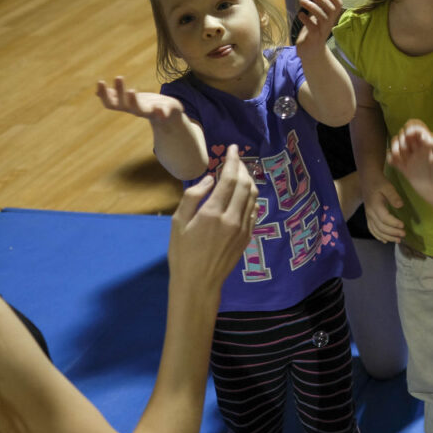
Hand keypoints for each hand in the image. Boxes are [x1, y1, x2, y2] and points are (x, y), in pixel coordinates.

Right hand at [97, 77, 184, 122]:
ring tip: (131, 91)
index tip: (100, 81)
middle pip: (124, 105)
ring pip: (140, 110)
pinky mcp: (166, 113)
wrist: (170, 119)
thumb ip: (116, 96)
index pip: (112, 103)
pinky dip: (160, 113)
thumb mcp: (131, 100)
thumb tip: (97, 91)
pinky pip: (162, 114)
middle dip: (120, 92)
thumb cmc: (148, 106)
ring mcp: (151, 113)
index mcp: (128, 106)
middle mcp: (137, 110)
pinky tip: (158, 108)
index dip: (104, 94)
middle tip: (118, 77)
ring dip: (134, 101)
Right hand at [167, 144, 256, 291]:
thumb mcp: (178, 224)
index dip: (233, 161)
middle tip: (236, 158)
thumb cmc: (182, 253)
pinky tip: (244, 193)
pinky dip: (251, 196)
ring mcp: (243, 228)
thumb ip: (193, 198)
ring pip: (253, 196)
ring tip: (240, 172)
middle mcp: (232, 218)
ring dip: (249, 180)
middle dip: (242, 167)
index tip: (233, 148)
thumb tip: (210, 180)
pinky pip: (254, 209)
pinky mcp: (248, 236)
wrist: (199, 283)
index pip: (229, 179)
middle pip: (244, 184)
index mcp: (212, 213)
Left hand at [294, 0, 343, 55]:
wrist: (311, 52)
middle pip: (330, 9)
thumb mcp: (321, 16)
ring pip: (322, 16)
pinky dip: (306, 19)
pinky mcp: (314, 37)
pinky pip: (312, 26)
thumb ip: (326, 4)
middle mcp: (329, 23)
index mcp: (332, 17)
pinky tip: (300, 15)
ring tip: (302, 1)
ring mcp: (323, 31)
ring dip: (312, 7)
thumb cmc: (315, 31)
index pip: (338, 4)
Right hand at [360, 171, 405, 242]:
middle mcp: (370, 213)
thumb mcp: (387, 186)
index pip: (384, 218)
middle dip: (393, 232)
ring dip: (387, 237)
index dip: (394, 223)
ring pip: (376, 230)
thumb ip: (393, 196)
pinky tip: (385, 241)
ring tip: (398, 240)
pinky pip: (372, 229)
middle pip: (381, 227)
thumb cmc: (379, 182)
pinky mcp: (369, 216)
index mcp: (375, 205)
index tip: (403, 225)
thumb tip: (400, 205)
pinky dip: (378, 236)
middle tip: (404, 234)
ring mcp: (368, 216)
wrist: (368, 179)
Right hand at [387, 121, 432, 202]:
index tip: (410, 135)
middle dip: (402, 138)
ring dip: (394, 146)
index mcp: (426, 142)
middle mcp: (417, 148)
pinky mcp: (404, 168)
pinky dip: (390, 158)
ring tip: (397, 154)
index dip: (411, 128)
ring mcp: (410, 158)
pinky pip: (393, 160)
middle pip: (404, 135)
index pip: (416, 128)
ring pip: (397, 146)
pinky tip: (393, 161)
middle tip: (405, 148)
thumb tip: (423, 138)